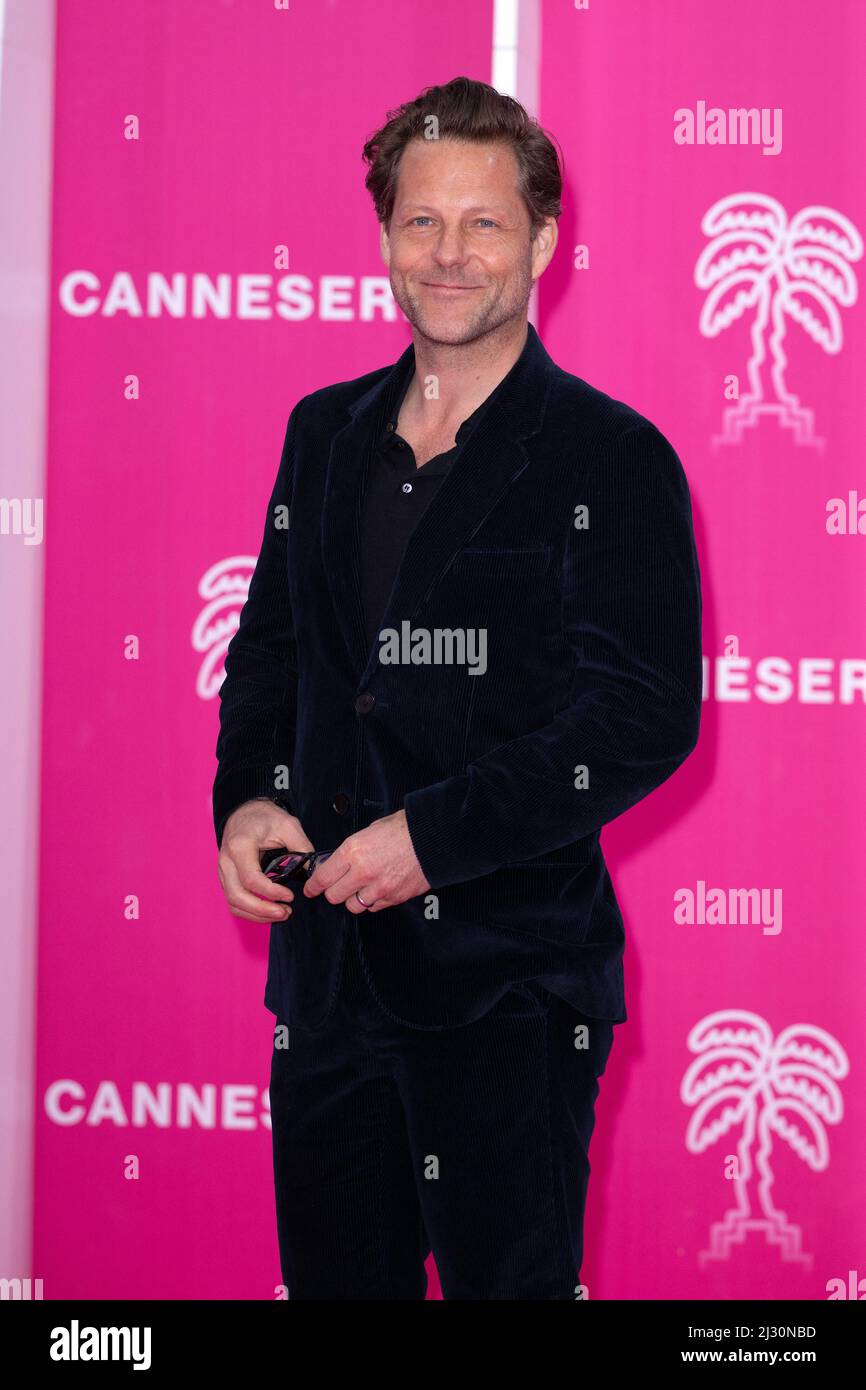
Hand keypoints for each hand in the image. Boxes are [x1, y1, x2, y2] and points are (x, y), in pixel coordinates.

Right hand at [218, 800, 313, 922]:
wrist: (246, 812)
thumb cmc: (265, 818)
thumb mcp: (288, 825)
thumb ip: (302, 846)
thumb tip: (314, 871)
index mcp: (240, 846)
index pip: (251, 879)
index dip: (271, 892)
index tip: (290, 896)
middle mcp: (226, 861)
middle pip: (237, 896)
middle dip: (262, 910)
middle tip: (286, 913)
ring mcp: (223, 871)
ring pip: (233, 903)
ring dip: (257, 914)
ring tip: (281, 914)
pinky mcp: (226, 878)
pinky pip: (234, 901)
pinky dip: (250, 911)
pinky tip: (269, 911)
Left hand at [303, 809, 429, 912]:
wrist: (433, 838)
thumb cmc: (405, 829)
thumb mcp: (370, 830)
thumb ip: (353, 849)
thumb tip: (342, 861)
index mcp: (353, 851)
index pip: (323, 877)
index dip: (313, 886)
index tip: (311, 889)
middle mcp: (362, 872)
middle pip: (334, 896)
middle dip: (333, 892)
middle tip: (336, 886)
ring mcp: (379, 888)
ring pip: (353, 906)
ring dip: (353, 898)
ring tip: (360, 888)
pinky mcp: (393, 897)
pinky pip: (374, 907)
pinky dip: (373, 901)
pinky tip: (377, 889)